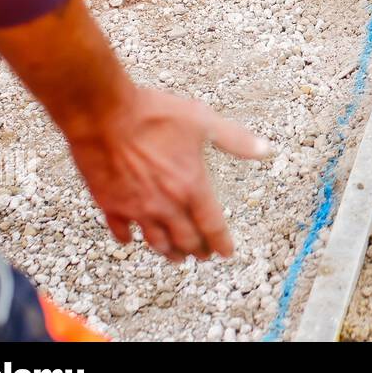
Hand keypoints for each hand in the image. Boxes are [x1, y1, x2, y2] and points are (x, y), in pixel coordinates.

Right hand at [64, 85, 271, 260]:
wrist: (104, 114)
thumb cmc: (155, 115)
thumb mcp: (203, 121)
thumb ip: (236, 140)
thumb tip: (267, 150)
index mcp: (191, 186)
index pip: (212, 225)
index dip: (221, 242)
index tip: (226, 253)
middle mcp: (165, 204)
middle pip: (185, 239)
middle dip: (197, 250)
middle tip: (203, 256)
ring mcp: (135, 207)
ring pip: (155, 241)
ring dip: (168, 252)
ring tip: (176, 258)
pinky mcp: (109, 204)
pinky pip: (121, 230)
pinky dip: (129, 238)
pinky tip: (131, 240)